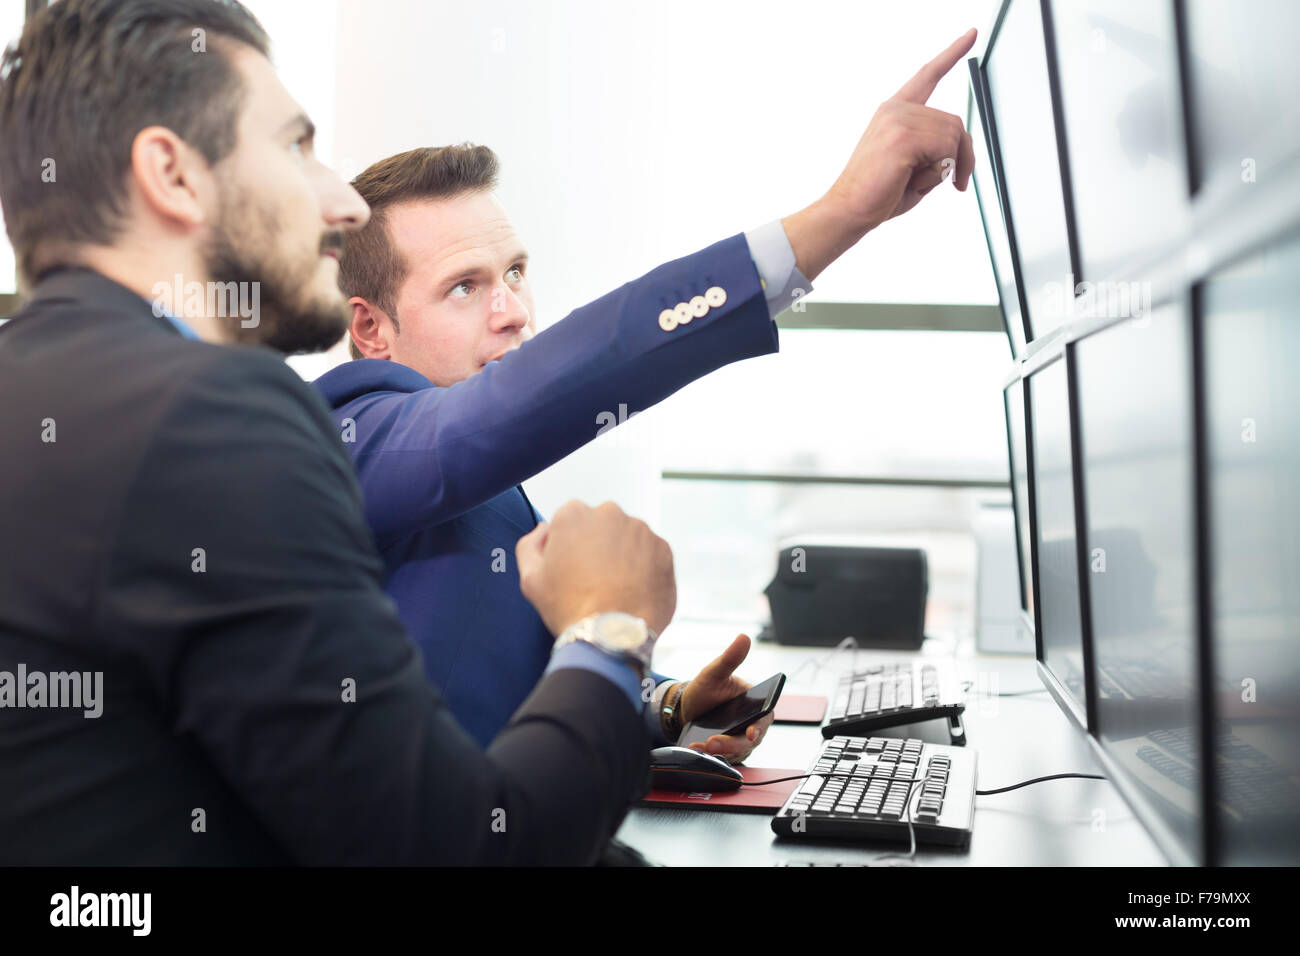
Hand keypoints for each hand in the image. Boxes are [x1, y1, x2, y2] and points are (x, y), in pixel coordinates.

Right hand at [516, 500, 675, 637]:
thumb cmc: (568, 608)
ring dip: (622, 556)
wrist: (611, 636)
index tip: (570, 570)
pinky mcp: (663, 548)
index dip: (568, 548)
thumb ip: (531, 544)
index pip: (569, 522)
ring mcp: (640, 530)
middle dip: (597, 546)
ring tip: (614, 589)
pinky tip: (632, 591)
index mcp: (573, 514)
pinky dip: (644, 568)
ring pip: (627, 538)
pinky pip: (650, 554)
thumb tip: (544, 530)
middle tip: (592, 581)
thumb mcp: (530, 578)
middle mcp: (609, 513)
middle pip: (600, 526)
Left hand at [679, 634, 772, 764]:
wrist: (686, 708)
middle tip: (712, 742)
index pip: (764, 718)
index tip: (749, 733)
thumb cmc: (705, 689)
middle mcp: (752, 724)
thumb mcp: (714, 672)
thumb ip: (729, 658)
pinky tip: (697, 749)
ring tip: (701, 746)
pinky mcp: (728, 752)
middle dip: (731, 744)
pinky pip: (724, 757)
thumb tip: (744, 638)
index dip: (759, 728)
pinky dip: (711, 755)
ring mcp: (740, 740)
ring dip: (719, 751)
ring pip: (737, 752)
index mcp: (757, 705)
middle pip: (749, 740)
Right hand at [782, 28, 978, 280]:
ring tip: (921, 181)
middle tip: (958, 182)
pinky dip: (941, 172)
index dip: (952, 53)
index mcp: (894, 111)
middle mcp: (896, 109)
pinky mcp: (903, 138)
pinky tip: (913, 178)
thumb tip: (956, 151)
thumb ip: (935, 149)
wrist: (848, 210)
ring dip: (950, 166)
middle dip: (964, 155)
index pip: (928, 75)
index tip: (972, 34)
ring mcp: (899, 120)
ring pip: (953, 136)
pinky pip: (946, 150)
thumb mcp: (913, 166)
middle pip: (954, 121)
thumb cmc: (878, 194)